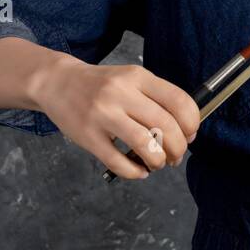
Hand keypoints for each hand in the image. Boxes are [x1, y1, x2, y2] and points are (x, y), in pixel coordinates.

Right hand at [32, 55, 200, 179]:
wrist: (57, 82)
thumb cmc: (102, 85)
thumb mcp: (132, 79)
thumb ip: (157, 98)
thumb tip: (186, 130)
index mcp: (137, 77)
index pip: (179, 100)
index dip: (192, 123)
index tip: (191, 134)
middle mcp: (121, 93)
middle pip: (165, 125)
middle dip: (179, 147)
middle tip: (177, 155)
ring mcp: (102, 115)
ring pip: (145, 144)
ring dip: (159, 160)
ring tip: (158, 163)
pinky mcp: (87, 136)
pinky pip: (118, 162)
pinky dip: (135, 172)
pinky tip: (139, 171)